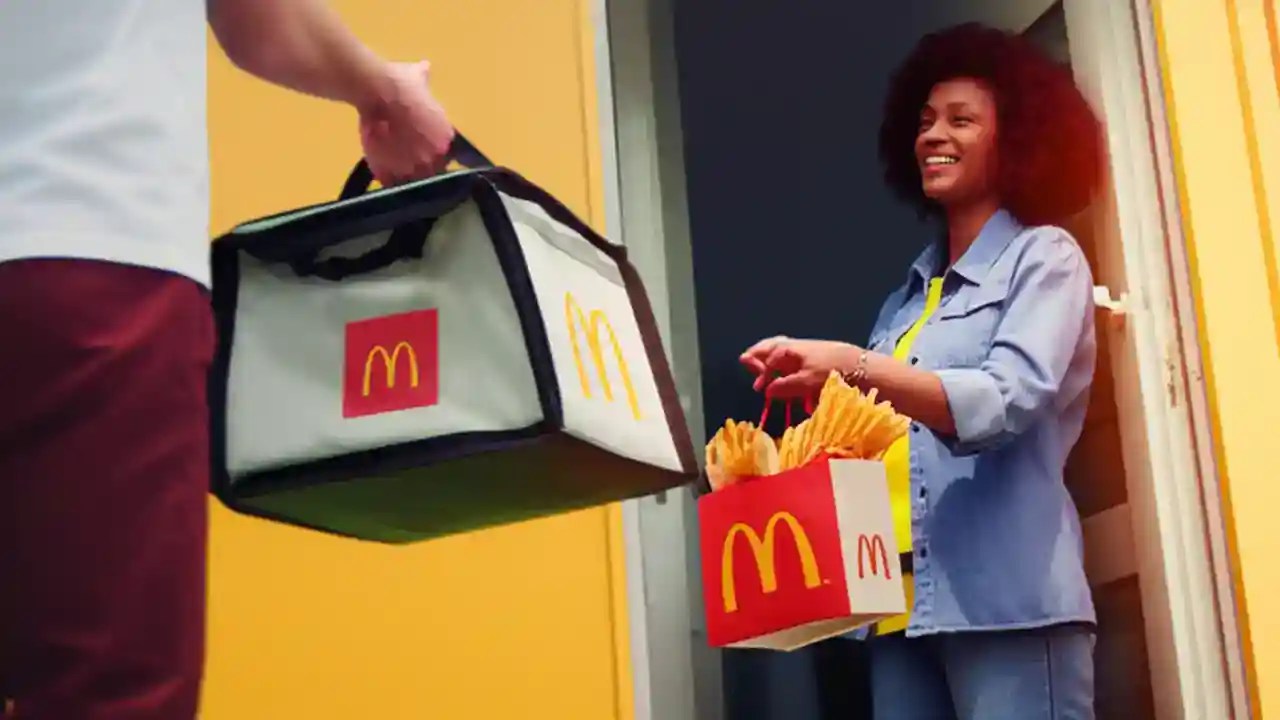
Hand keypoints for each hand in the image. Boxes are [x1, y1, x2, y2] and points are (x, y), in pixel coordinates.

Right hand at [358, 61, 454, 186]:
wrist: (375, 90)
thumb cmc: (399, 81)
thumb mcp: (416, 76)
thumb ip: (424, 77)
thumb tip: (425, 68)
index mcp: (445, 138)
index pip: (446, 155)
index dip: (433, 153)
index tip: (422, 147)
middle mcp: (433, 156)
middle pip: (431, 172)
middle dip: (421, 167)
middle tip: (405, 157)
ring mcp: (411, 167)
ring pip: (412, 182)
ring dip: (405, 177)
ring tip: (393, 167)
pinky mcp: (389, 172)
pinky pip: (391, 184)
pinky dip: (387, 181)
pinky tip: (382, 172)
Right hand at [739, 336, 858, 397]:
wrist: (864, 367)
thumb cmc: (833, 371)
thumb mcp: (807, 381)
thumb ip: (785, 385)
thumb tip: (767, 390)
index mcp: (789, 349)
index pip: (765, 357)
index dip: (759, 371)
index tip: (759, 388)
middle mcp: (795, 348)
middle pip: (769, 348)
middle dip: (759, 359)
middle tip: (752, 369)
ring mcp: (806, 352)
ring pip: (782, 355)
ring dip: (773, 364)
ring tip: (768, 376)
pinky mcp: (816, 361)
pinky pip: (796, 363)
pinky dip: (789, 371)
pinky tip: (792, 383)